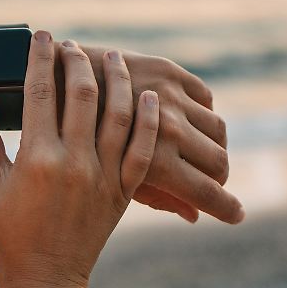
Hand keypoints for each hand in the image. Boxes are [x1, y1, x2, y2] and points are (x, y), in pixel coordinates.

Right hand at [0, 32, 159, 287]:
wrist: (45, 280)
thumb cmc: (9, 232)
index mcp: (36, 158)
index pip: (40, 92)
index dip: (41, 58)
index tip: (41, 35)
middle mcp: (74, 163)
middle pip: (82, 95)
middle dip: (78, 61)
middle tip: (73, 43)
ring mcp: (103, 177)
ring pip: (119, 115)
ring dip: (118, 80)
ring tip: (113, 55)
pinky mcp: (124, 192)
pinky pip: (143, 149)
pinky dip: (149, 120)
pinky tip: (149, 97)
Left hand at [75, 48, 244, 223]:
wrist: (49, 84)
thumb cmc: (68, 144)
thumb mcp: (106, 183)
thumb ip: (156, 197)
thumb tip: (193, 216)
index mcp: (152, 163)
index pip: (207, 193)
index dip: (227, 208)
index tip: (237, 215)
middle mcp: (167, 129)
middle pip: (219, 162)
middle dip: (221, 180)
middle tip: (212, 187)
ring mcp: (168, 98)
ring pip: (218, 129)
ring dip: (215, 146)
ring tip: (201, 157)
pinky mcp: (166, 71)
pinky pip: (205, 96)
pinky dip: (204, 111)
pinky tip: (191, 122)